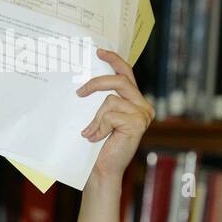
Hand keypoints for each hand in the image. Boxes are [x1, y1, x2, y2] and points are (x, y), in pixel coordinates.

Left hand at [75, 48, 154, 183]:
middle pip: (119, 80)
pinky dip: (98, 126)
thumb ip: (98, 102)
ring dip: (95, 118)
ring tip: (91, 133)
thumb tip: (82, 84)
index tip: (99, 52)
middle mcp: (142, 105)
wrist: (101, 169)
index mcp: (134, 101)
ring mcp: (142, 114)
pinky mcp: (138, 123)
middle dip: (97, 83)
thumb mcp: (97, 118)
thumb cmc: (97, 145)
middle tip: (79, 92)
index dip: (114, 60)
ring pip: (110, 100)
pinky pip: (110, 115)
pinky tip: (96, 139)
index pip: (126, 73)